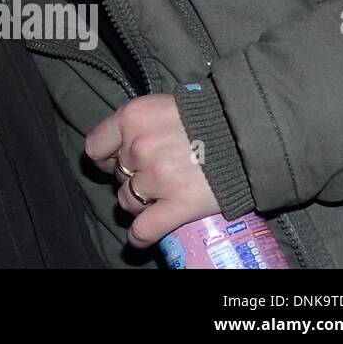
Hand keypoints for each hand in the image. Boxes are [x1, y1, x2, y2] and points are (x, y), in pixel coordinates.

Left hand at [85, 94, 219, 248]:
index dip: (105, 158)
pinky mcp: (179, 204)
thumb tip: (123, 141)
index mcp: (132, 118)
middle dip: (131, 177)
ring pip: (128, 201)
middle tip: (154, 175)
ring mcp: (157, 178)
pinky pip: (145, 228)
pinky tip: (139, 237)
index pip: (96, 147)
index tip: (116, 161)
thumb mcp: (164, 105)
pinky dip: (139, 236)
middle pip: (118, 175)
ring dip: (139, 203)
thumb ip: (141, 123)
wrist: (246, 133)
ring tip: (159, 197)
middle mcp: (139, 147)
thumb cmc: (207, 116)